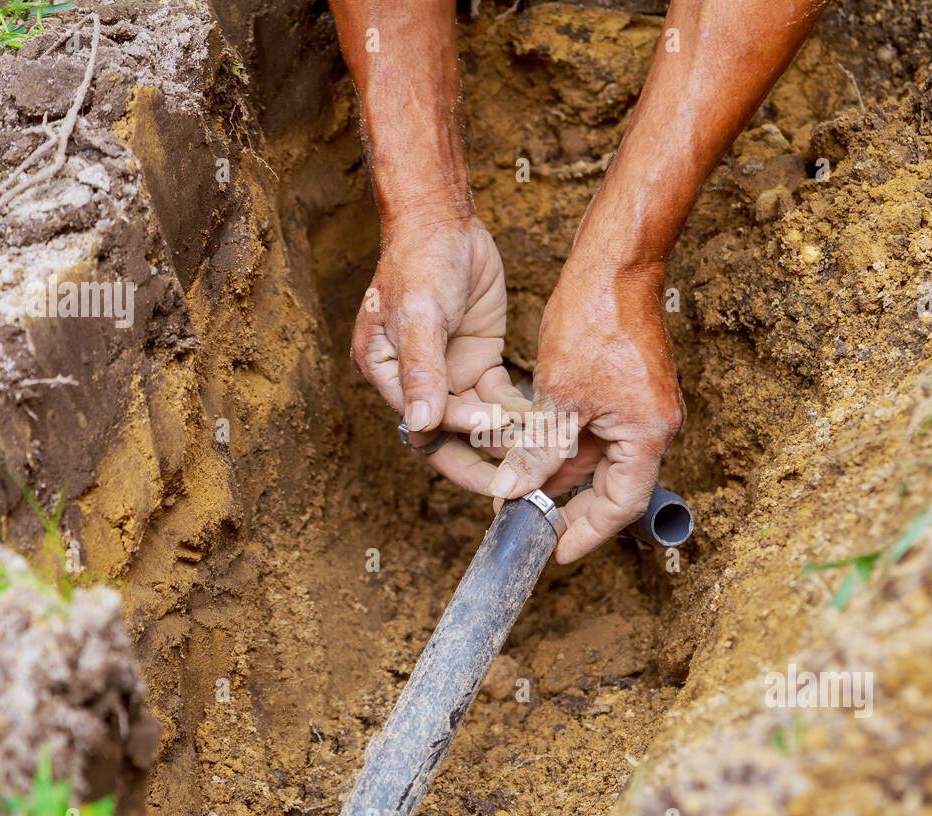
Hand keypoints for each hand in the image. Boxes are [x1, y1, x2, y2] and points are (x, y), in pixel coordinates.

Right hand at [351, 212, 529, 492]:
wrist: (443, 220)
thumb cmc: (419, 261)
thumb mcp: (419, 315)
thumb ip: (422, 372)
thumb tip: (419, 425)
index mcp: (385, 374)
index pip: (422, 424)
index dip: (456, 436)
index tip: (494, 434)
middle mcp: (416, 382)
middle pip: (448, 437)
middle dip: (482, 459)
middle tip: (519, 480)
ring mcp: (449, 374)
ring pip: (478, 423)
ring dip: (506, 436)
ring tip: (540, 448)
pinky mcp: (478, 361)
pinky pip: (498, 399)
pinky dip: (519, 412)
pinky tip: (547, 420)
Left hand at [487, 260, 685, 562]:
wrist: (616, 263)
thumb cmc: (596, 319)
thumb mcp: (558, 396)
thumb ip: (540, 450)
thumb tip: (515, 491)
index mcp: (647, 434)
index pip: (620, 504)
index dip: (587, 533)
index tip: (555, 552)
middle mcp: (651, 425)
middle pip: (609, 484)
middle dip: (566, 503)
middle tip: (526, 520)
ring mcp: (640, 406)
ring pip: (596, 455)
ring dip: (558, 471)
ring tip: (516, 486)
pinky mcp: (625, 387)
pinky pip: (595, 429)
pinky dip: (564, 441)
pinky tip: (529, 447)